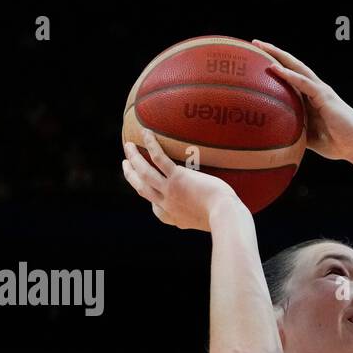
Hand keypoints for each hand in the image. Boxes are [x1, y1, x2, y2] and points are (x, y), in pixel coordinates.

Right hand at [121, 130, 239, 230]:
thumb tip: (224, 206)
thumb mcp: (216, 220)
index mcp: (176, 217)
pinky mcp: (177, 178)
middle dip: (131, 177)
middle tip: (125, 164)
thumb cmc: (228, 219)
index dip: (152, 203)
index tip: (152, 198)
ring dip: (133, 158)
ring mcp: (170, 191)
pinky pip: (159, 159)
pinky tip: (145, 132)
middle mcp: (168, 205)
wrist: (225, 216)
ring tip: (127, 145)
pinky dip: (150, 145)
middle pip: (142, 189)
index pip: (158, 211)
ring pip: (144, 173)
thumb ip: (213, 212)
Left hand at [251, 39, 352, 162]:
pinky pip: (303, 83)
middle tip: (254, 44)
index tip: (258, 60)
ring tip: (260, 46)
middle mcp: (315, 90)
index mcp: (312, 98)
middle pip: (292, 66)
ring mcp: (320, 91)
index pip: (292, 78)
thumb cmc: (338, 144)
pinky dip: (289, 75)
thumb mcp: (310, 138)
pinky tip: (274, 68)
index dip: (277, 67)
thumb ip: (296, 132)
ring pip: (296, 68)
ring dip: (278, 56)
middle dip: (273, 53)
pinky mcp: (324, 96)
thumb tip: (277, 137)